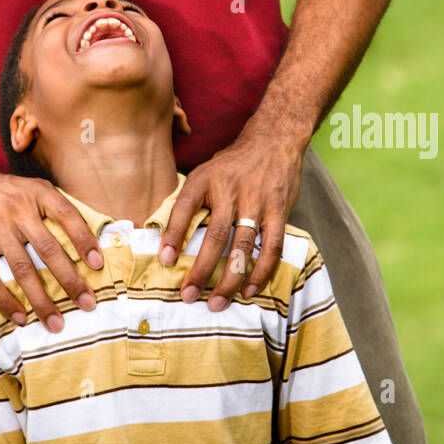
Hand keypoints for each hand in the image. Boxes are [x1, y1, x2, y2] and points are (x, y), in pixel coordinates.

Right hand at [0, 160, 102, 332]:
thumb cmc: (3, 191)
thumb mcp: (31, 188)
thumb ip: (54, 208)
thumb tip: (86, 240)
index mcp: (37, 193)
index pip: (67, 215)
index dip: (84, 240)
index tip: (97, 264)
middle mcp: (18, 209)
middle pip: (48, 249)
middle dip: (69, 280)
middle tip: (86, 303)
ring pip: (22, 270)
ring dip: (41, 300)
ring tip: (56, 322)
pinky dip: (5, 301)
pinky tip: (20, 317)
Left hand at [158, 124, 305, 308]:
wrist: (274, 140)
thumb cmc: (233, 165)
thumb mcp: (205, 173)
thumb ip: (190, 202)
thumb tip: (166, 239)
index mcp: (205, 179)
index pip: (184, 206)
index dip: (172, 234)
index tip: (164, 260)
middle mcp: (230, 189)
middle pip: (215, 235)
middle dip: (201, 269)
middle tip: (189, 295)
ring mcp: (257, 201)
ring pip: (243, 246)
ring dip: (230, 278)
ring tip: (217, 303)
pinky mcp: (279, 210)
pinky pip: (271, 246)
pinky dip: (261, 271)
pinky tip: (250, 289)